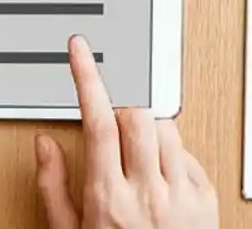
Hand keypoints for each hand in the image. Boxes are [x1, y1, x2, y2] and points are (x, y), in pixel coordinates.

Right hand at [34, 36, 217, 228]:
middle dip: (122, 109)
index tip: (80, 50)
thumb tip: (45, 144)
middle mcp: (146, 193)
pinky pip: (190, 155)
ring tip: (136, 156)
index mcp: (107, 198)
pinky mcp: (206, 201)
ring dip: (148, 130)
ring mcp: (180, 197)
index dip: (87, 77)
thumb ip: (53, 186)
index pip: (98, 119)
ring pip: (166, 128)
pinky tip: (159, 176)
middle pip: (136, 115)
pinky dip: (173, 155)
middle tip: (112, 124)